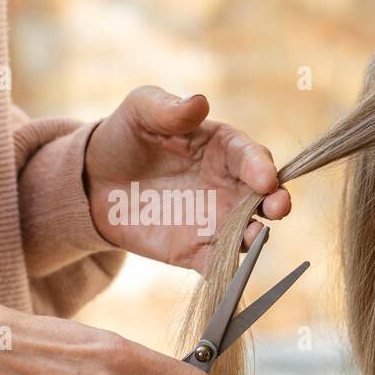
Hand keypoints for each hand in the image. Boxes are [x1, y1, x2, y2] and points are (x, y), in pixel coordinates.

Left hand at [83, 86, 291, 273]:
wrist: (96, 181)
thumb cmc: (127, 137)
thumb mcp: (142, 112)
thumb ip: (170, 109)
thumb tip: (199, 102)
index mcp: (224, 149)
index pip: (251, 156)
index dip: (261, 166)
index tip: (266, 178)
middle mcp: (231, 187)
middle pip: (264, 197)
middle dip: (276, 203)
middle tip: (278, 207)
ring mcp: (218, 221)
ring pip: (248, 232)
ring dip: (256, 236)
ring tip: (254, 237)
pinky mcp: (197, 250)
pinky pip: (218, 262)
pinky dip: (225, 269)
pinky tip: (227, 272)